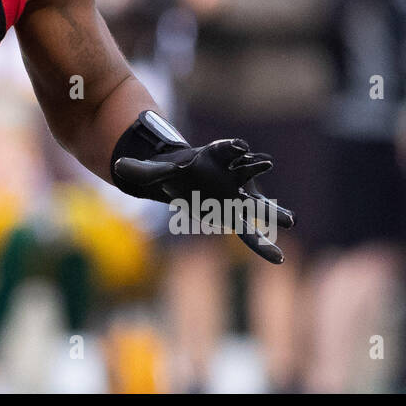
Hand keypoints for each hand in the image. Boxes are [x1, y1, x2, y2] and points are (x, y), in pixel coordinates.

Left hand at [113, 139, 294, 262]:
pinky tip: (276, 258)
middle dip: (257, 170)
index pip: (225, 149)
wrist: (190, 183)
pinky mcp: (238, 215)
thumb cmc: (175, 174)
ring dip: (272, 212)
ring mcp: (238, 195)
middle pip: (246, 170)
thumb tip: (115, 167)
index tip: (239, 147)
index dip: (231, 147)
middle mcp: (231, 175)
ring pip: (256, 204)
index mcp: (214, 158)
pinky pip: (249, 231)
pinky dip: (261, 243)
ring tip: (290, 221)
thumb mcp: (156, 173)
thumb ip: (140, 171)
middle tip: (269, 165)